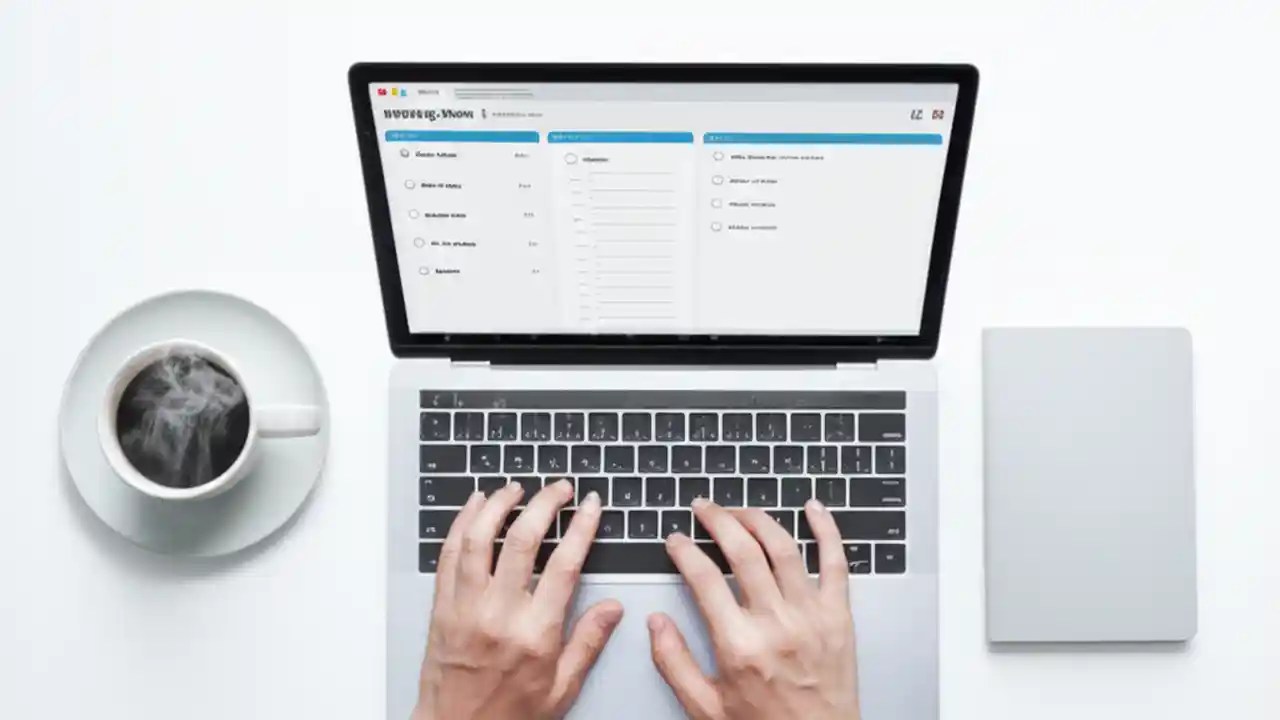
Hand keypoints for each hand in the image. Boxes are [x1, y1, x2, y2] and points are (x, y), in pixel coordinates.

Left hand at [414, 481, 622, 719]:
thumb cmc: (507, 714)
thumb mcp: (561, 689)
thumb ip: (588, 642)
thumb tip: (613, 608)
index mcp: (535, 633)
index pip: (564, 565)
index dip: (580, 527)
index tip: (590, 505)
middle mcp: (498, 614)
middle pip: (521, 540)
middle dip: (544, 504)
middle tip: (559, 488)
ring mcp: (465, 607)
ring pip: (479, 539)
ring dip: (499, 505)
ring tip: (516, 488)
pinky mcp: (441, 607)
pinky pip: (448, 555)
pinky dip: (461, 523)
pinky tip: (474, 506)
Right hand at [649, 499, 859, 719]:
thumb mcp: (705, 708)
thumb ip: (674, 663)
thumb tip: (655, 624)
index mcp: (740, 646)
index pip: (705, 578)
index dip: (685, 551)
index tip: (676, 540)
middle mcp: (776, 624)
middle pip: (744, 551)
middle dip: (718, 519)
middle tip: (703, 508)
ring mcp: (811, 616)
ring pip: (784, 547)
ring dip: (759, 518)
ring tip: (740, 509)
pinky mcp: (839, 617)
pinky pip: (836, 563)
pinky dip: (827, 530)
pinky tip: (814, 508)